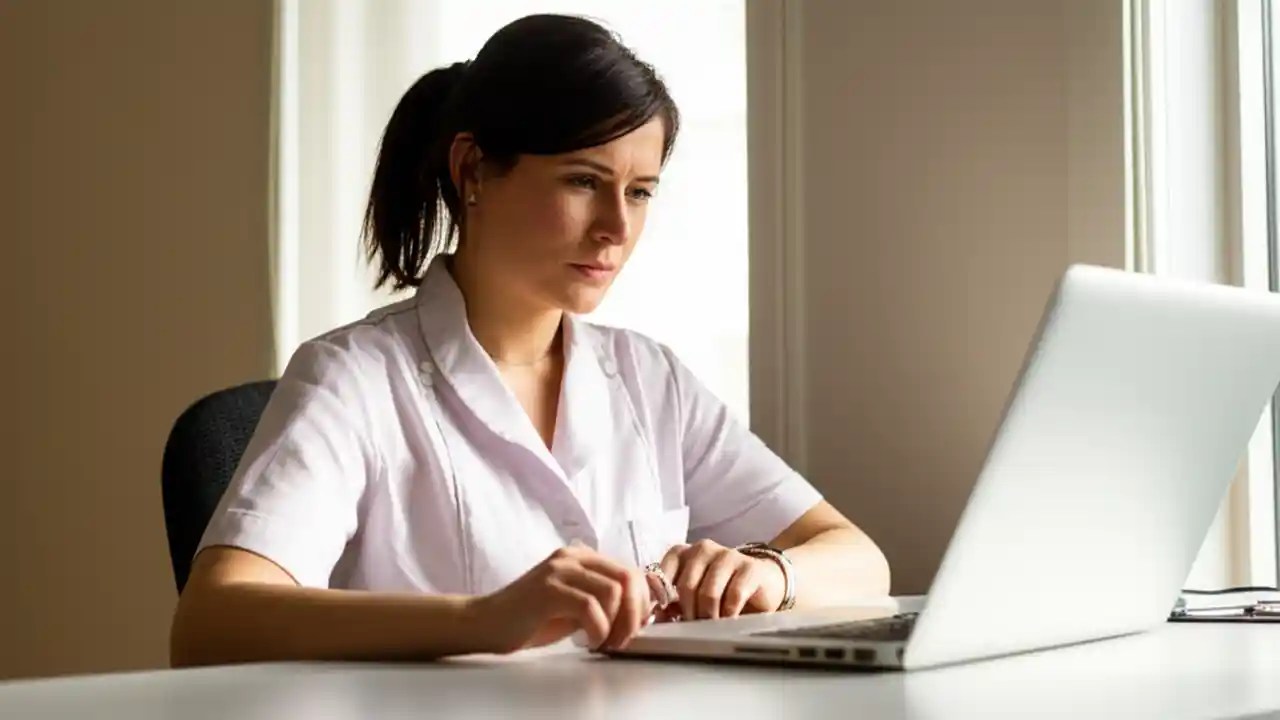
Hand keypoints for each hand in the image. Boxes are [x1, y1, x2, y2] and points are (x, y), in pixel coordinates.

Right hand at [468, 543, 652, 653]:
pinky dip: (597, 629)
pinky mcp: (548, 589)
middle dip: (635, 614)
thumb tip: (639, 611)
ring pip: (614, 591)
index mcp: (582, 556)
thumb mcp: (575, 603)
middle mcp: (573, 556)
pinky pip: (589, 607)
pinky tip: (587, 641)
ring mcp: (559, 570)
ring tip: (603, 642)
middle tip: (622, 639)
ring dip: (617, 624)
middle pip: (628, 578)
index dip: (642, 602)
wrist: (487, 623)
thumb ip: (603, 599)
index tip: (636, 627)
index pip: (631, 571)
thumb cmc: (531, 618)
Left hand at [658, 540, 785, 621]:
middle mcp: (704, 548)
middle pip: (686, 586)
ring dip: (709, 616)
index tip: (664, 615)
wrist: (764, 583)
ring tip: (712, 625)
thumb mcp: (694, 596)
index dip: (661, 597)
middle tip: (694, 626)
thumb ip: (673, 603)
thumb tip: (654, 617)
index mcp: (685, 552)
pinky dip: (728, 614)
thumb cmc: (723, 591)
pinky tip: (730, 619)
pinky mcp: (750, 568)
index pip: (662, 571)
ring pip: (708, 593)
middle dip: (689, 612)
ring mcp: (728, 555)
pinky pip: (733, 596)